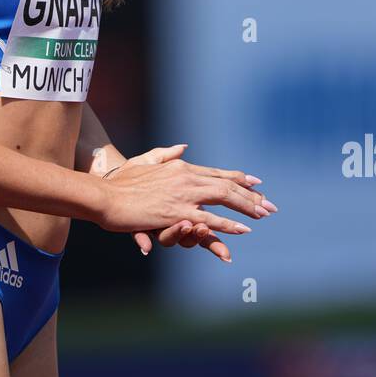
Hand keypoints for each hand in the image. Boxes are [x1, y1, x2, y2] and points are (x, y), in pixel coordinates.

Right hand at [100, 143, 275, 260]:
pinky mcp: (177, 213)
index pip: (216, 173)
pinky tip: (244, 229)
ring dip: (247, 207)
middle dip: (251, 196)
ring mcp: (183, 194)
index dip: (239, 179)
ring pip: (224, 199)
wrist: (105, 194)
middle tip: (270, 205)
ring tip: (263, 214)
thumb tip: (182, 147)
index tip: (257, 184)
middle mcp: (186, 177)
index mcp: (180, 167)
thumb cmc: (121, 181)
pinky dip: (229, 224)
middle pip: (227, 185)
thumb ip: (165, 155)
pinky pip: (210, 219)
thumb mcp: (146, 162)